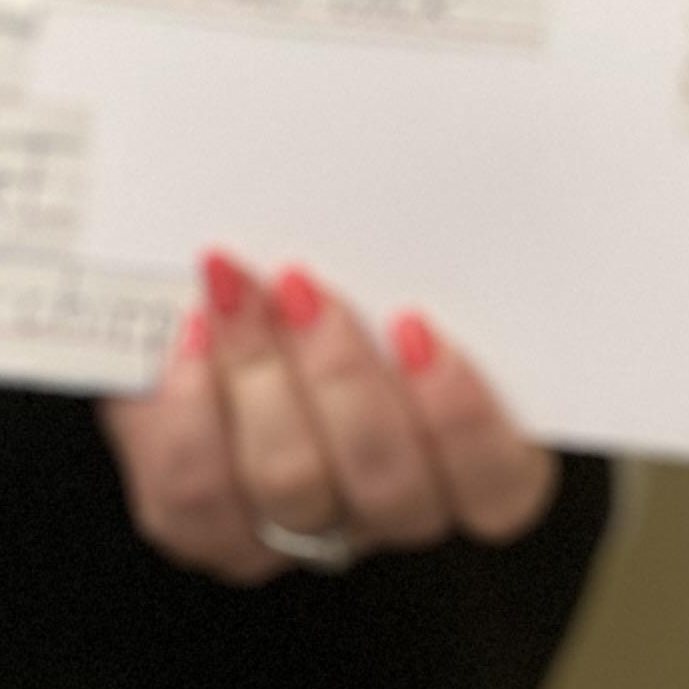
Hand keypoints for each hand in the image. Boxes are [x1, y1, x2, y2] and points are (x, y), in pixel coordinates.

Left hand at [100, 253, 560, 583]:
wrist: (245, 294)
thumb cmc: (349, 266)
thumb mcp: (402, 247)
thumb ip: (423, 239)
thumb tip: (444, 161)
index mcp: (468, 452)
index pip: (499, 482)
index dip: (463, 420)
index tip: (416, 327)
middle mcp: (390, 504)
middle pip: (386, 485)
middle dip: (338, 377)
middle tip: (302, 282)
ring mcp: (304, 524)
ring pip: (291, 488)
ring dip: (257, 375)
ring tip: (233, 287)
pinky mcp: (216, 527)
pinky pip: (198, 503)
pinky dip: (189, 414)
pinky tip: (189, 338)